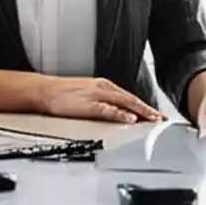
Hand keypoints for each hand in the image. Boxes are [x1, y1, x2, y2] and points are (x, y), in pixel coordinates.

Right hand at [33, 76, 165, 124]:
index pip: (129, 96)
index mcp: (104, 85)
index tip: (155, 114)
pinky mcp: (88, 104)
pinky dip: (121, 114)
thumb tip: (117, 111)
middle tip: (161, 118)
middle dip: (147, 109)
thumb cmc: (63, 93)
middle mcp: (103, 88)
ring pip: (124, 103)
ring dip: (140, 112)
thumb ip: (104, 101)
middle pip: (131, 99)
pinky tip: (130, 119)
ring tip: (152, 119)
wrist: (45, 90)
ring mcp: (97, 95)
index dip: (144, 106)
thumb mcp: (88, 94)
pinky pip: (108, 110)